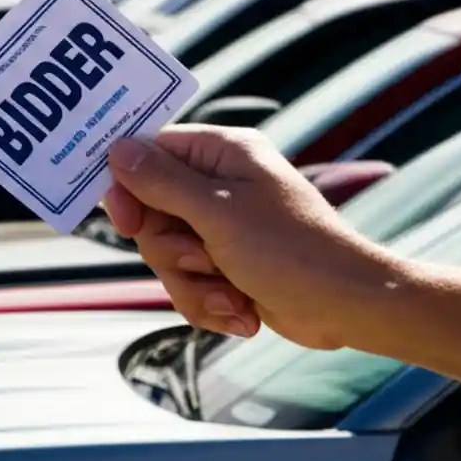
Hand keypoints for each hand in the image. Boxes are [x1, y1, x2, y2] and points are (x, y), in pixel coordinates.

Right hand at [105, 126, 400, 348]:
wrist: (344, 305)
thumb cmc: (288, 249)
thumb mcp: (216, 212)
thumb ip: (161, 181)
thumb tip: (116, 149)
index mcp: (222, 152)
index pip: (150, 152)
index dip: (129, 187)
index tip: (128, 222)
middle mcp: (220, 184)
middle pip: (152, 214)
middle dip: (173, 252)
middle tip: (205, 259)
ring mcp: (223, 227)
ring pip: (167, 257)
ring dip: (194, 285)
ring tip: (234, 293)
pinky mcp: (228, 266)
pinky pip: (189, 284)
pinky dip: (211, 303)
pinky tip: (244, 310)